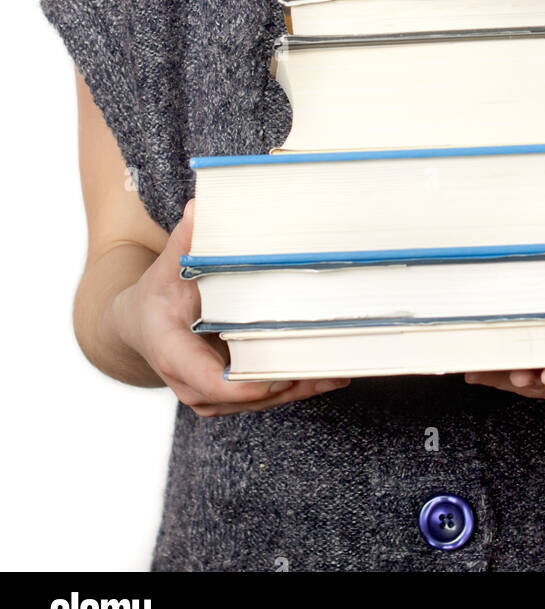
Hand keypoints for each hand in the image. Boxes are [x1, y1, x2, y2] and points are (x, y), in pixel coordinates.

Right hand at [113, 199, 350, 415]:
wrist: (143, 326)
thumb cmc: (158, 294)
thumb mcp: (167, 267)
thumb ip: (185, 241)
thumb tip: (199, 207)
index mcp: (173, 354)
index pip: (214, 381)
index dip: (252, 381)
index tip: (287, 369)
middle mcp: (190, 385)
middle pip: (246, 395)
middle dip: (288, 382)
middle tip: (330, 362)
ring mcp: (209, 397)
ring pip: (259, 401)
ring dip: (298, 387)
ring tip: (338, 370)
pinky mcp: (226, 397)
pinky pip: (263, 397)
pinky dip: (294, 386)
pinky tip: (328, 375)